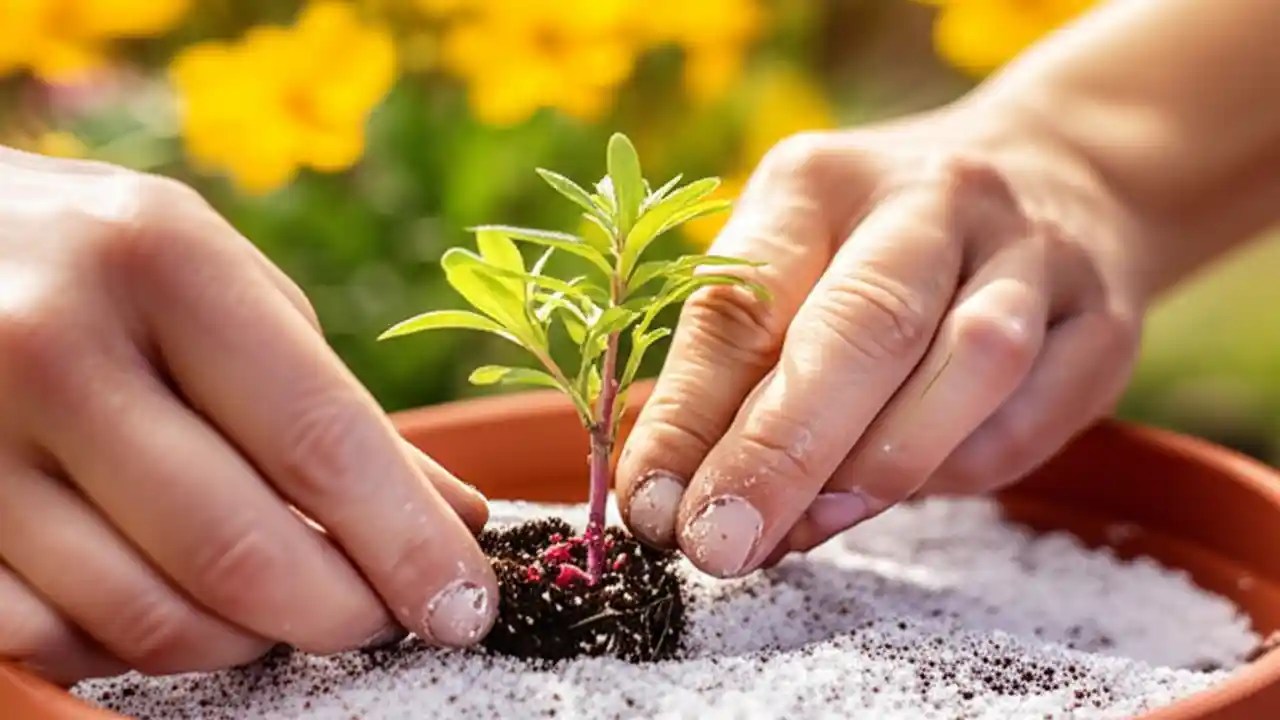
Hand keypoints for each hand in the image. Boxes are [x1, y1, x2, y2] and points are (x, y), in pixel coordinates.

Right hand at [0, 148, 497, 683]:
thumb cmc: (113, 266)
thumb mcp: (230, 292)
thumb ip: (336, 406)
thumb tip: (455, 520)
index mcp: (167, 263)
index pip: (319, 443)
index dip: (408, 546)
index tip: (466, 607)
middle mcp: (56, 343)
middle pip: (240, 550)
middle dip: (343, 614)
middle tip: (385, 618)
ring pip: (148, 617)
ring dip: (249, 641)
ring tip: (286, 610)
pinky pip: (50, 639)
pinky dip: (138, 649)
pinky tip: (174, 606)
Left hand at [616, 104, 1149, 576]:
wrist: (1055, 176)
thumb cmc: (876, 253)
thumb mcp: (789, 275)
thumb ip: (732, 380)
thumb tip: (676, 504)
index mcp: (821, 181)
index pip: (744, 298)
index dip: (691, 412)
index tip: (654, 509)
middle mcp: (932, 197)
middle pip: (861, 326)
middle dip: (781, 452)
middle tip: (720, 544)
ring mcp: (1032, 250)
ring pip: (971, 362)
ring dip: (879, 465)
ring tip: (806, 528)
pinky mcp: (1104, 316)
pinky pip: (1033, 417)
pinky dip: (961, 469)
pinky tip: (908, 488)